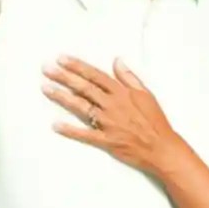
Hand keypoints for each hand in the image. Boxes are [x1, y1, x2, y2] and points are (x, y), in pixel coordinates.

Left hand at [41, 56, 180, 175]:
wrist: (162, 148)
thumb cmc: (156, 122)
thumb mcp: (146, 94)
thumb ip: (129, 77)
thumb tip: (117, 60)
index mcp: (121, 93)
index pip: (95, 75)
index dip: (77, 66)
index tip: (61, 59)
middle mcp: (112, 105)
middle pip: (84, 88)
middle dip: (63, 77)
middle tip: (46, 69)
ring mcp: (107, 123)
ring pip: (80, 107)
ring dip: (61, 97)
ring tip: (45, 88)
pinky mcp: (106, 141)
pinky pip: (85, 134)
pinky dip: (70, 130)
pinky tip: (55, 125)